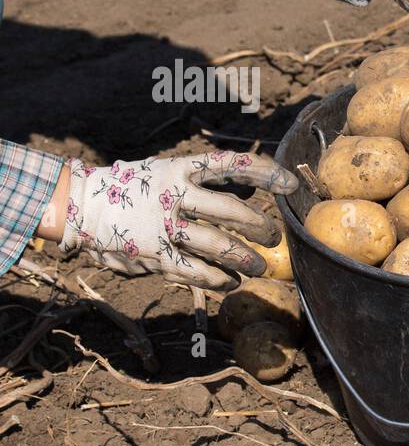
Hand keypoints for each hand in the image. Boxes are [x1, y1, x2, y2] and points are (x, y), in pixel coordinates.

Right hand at [59, 151, 297, 289]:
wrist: (82, 206)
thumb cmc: (135, 189)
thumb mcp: (167, 173)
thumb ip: (206, 182)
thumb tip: (253, 189)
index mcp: (179, 169)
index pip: (231, 165)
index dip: (265, 172)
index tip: (290, 184)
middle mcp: (173, 195)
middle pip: (232, 211)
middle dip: (260, 226)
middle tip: (273, 236)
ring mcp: (164, 227)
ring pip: (219, 245)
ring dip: (245, 258)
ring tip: (258, 265)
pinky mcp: (155, 256)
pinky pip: (197, 273)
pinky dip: (219, 279)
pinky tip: (231, 281)